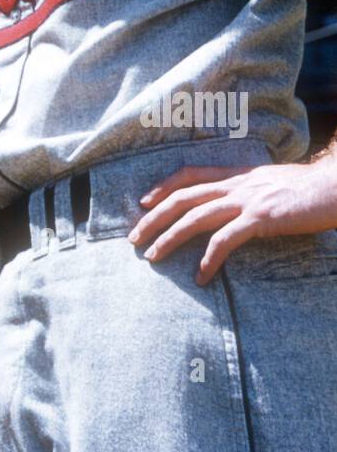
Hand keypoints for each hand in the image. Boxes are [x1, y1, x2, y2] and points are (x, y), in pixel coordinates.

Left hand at [127, 149, 336, 285]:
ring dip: (169, 238)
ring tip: (153, 257)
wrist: (334, 187)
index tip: (143, 202)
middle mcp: (237, 184)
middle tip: (134, 238)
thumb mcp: (272, 185)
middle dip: (154, 218)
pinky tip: (201, 276)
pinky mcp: (261, 219)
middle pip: (183, 197)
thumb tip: (238, 208)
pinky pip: (226, 240)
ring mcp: (247, 200)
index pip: (190, 174)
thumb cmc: (308, 191)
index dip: (163, 187)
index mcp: (238, 175)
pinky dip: (209, 258)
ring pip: (196, 217)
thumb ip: (250, 194)